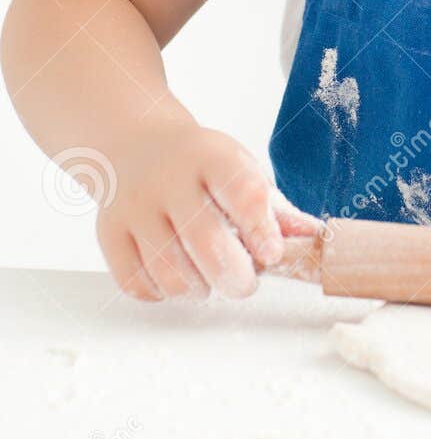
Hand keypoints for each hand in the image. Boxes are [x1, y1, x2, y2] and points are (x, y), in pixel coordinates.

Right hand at [94, 116, 321, 302]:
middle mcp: (168, 177)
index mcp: (211, 155)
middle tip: (244, 282)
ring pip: (170, 272)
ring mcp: (134, 206)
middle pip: (204, 241)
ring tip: (209, 278)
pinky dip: (163, 294)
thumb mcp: (242, 170)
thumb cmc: (201, 166)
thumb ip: (276, 209)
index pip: (242, 191)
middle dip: (235, 276)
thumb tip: (313, 238)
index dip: (261, 228)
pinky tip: (177, 276)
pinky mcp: (109, 232)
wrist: (136, 144)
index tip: (272, 254)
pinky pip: (137, 283)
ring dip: (199, 289)